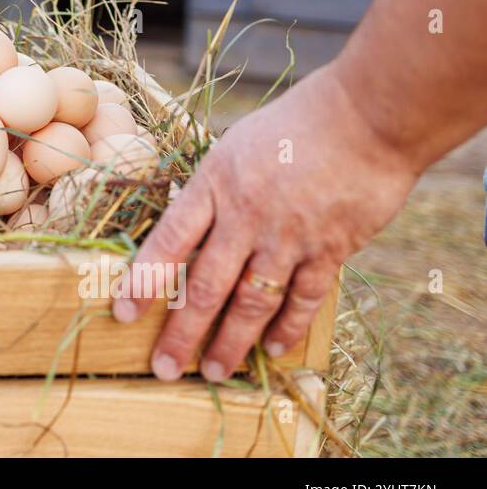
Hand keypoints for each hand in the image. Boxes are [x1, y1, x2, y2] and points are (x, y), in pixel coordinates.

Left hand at [112, 65, 417, 380]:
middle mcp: (246, 215)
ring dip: (230, 342)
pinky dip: (286, 328)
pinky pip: (302, 299)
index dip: (144, 280)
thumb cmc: (293, 126)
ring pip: (252, 302)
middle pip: (205, 285)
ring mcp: (289, 236)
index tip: (122, 313)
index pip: (169, 241)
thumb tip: (183, 233)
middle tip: (161, 368)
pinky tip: (271, 350)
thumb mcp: (234, 147)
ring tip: (212, 371)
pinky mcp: (330, 249)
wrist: (366, 117)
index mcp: (214, 184)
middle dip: (180, 332)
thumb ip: (211, 192)